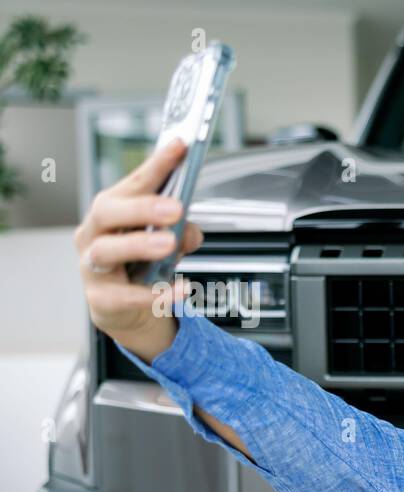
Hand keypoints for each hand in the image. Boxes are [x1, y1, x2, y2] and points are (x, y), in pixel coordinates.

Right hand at [74, 135, 205, 343]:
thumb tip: (189, 229)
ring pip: (106, 251)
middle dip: (141, 207)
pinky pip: (124, 296)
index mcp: (113, 211)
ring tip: (169, 244)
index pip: (133, 182)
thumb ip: (182, 233)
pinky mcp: (101, 298)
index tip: (180, 146)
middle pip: (107, 211)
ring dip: (139, 245)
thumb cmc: (142, 265)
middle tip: (175, 208)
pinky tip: (181, 289)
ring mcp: (92, 266)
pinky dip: (154, 293)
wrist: (125, 310)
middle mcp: (95, 233)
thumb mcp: (167, 244)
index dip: (156, 164)